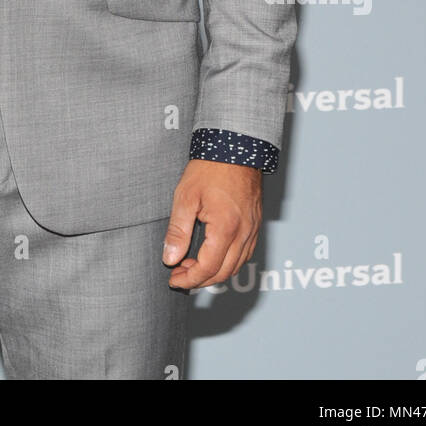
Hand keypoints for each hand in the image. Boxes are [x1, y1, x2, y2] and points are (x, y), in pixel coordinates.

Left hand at [162, 158, 261, 289]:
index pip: (207, 268)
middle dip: (200, 279)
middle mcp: (244, 233)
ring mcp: (252, 229)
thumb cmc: (210, 168)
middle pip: (224, 272)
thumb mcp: (186, 196)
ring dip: (215, 272)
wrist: (235, 146)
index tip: (174, 279)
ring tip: (192, 266)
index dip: (189, 279)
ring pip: (236, 265)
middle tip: (179, 274)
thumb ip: (177, 230)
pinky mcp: (255, 223)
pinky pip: (245, 253)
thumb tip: (170, 257)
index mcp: (225, 228)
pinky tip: (213, 255)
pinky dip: (228, 262)